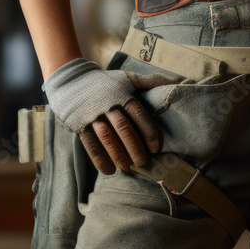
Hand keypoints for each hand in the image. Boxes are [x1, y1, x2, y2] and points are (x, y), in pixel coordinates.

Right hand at [44, 59, 160, 173]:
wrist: (70, 79)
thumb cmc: (105, 81)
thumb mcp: (127, 78)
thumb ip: (151, 81)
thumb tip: (178, 79)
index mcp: (122, 94)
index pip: (138, 114)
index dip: (148, 132)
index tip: (155, 148)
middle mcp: (108, 105)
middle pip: (124, 128)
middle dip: (135, 148)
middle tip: (144, 163)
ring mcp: (93, 115)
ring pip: (107, 137)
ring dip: (118, 155)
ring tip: (128, 168)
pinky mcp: (79, 124)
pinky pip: (89, 144)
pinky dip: (99, 159)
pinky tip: (109, 170)